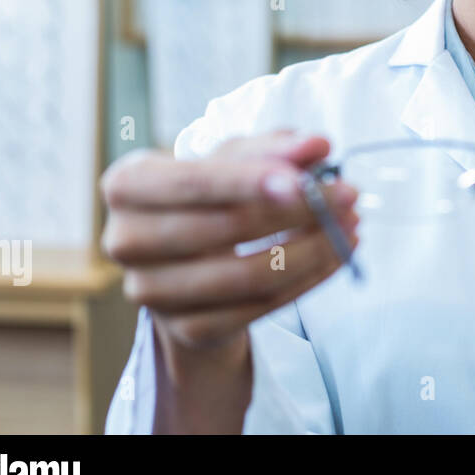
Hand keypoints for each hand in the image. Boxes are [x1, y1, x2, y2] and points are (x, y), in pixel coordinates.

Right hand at [99, 130, 358, 430]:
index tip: (304, 181)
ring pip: (248, 275)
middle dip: (299, 212)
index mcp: (128, 183)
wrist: (190, 261)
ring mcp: (152, 292)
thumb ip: (275, 148)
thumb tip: (318, 145)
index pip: (192, 181)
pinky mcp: (186, 329)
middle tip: (348, 196)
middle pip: (225, 228)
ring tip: (349, 226)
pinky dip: (308, 280)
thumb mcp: (235, 159)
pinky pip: (261, 307)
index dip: (248, 181)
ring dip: (313, 250)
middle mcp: (126, 240)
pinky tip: (334, 257)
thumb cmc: (211, 194)